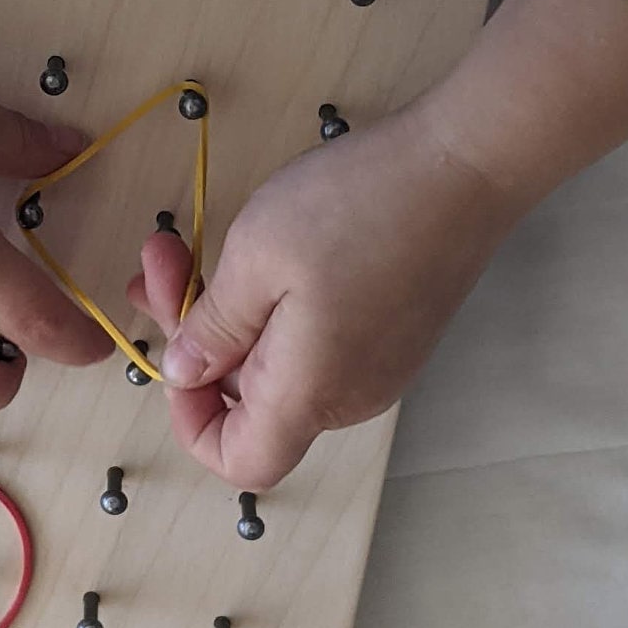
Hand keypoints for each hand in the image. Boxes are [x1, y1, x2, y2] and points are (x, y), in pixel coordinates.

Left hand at [128, 102, 521, 487]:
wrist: (465, 165)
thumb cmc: (359, 205)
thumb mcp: (258, 256)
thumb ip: (213, 328)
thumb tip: (183, 373)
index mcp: (312, 393)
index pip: (241, 462)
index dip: (191, 423)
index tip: (172, 352)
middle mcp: (350, 397)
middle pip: (251, 404)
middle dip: (195, 337)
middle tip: (163, 258)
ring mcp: (378, 366)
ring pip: (278, 367)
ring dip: (227, 315)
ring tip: (188, 250)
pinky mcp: (392, 334)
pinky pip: (313, 344)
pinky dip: (270, 309)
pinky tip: (250, 256)